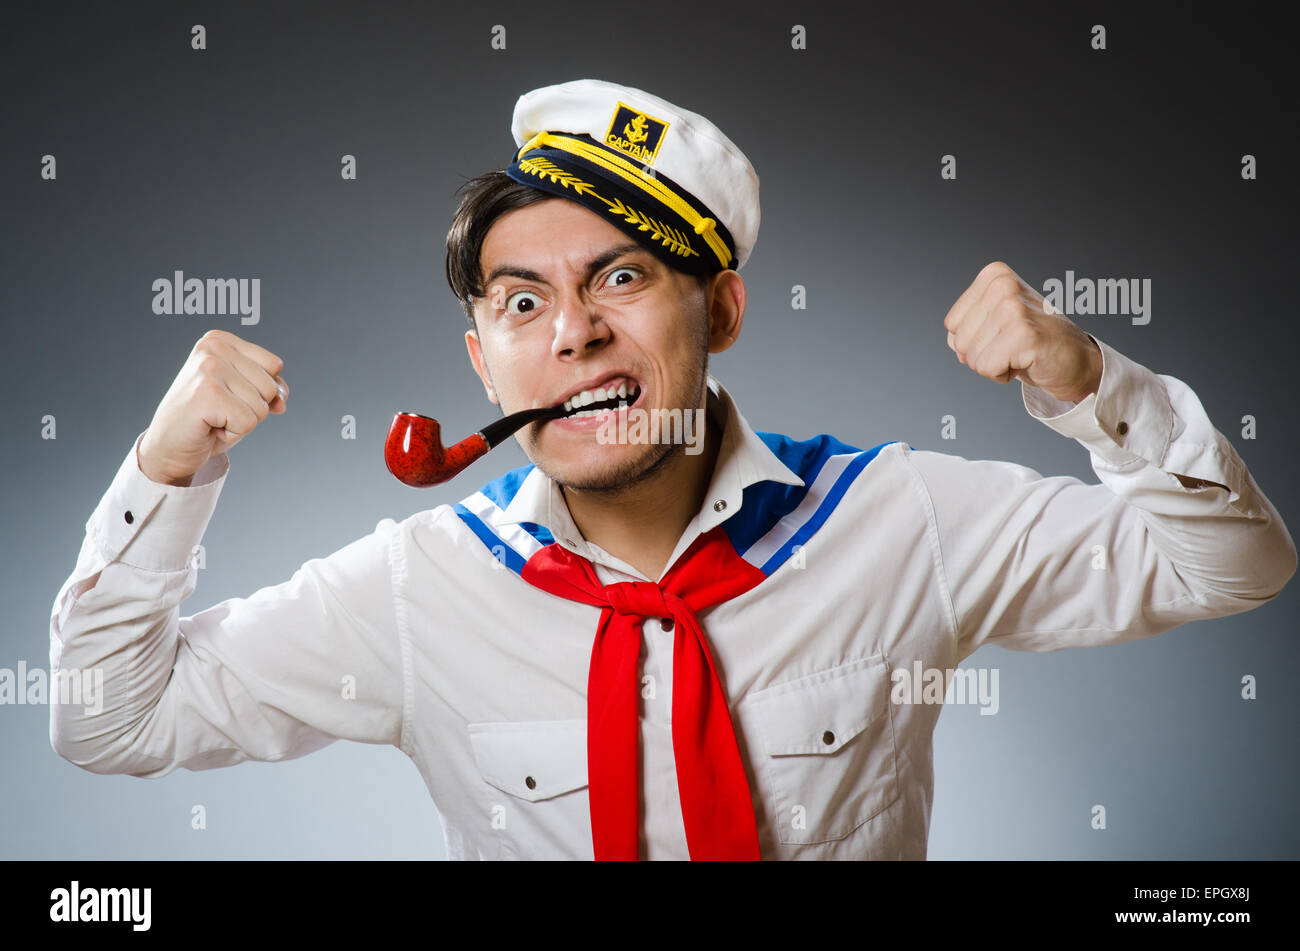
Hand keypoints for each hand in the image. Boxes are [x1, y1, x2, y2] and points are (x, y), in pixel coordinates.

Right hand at [138, 329, 287, 485]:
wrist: (168, 447)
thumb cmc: (207, 420)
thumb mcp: (243, 397)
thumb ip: (269, 389)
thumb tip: (281, 400)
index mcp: (220, 340)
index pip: (274, 366)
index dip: (260, 391)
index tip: (228, 396)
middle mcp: (213, 347)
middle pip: (270, 387)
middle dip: (251, 408)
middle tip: (219, 411)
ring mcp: (208, 369)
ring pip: (261, 406)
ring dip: (241, 422)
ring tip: (213, 418)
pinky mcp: (207, 394)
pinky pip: (249, 422)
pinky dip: (233, 433)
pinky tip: (209, 427)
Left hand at [944, 262, 1101, 403]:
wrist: (1075, 361)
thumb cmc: (1035, 343)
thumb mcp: (995, 323)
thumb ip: (966, 326)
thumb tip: (954, 342)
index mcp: (994, 276)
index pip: (951, 324)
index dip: (974, 340)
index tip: (1004, 334)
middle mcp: (1002, 285)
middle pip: (958, 341)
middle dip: (982, 354)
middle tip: (1014, 346)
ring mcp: (1013, 308)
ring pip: (971, 357)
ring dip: (994, 365)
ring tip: (1020, 353)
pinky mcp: (1023, 334)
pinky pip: (986, 368)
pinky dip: (1002, 375)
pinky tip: (1026, 362)